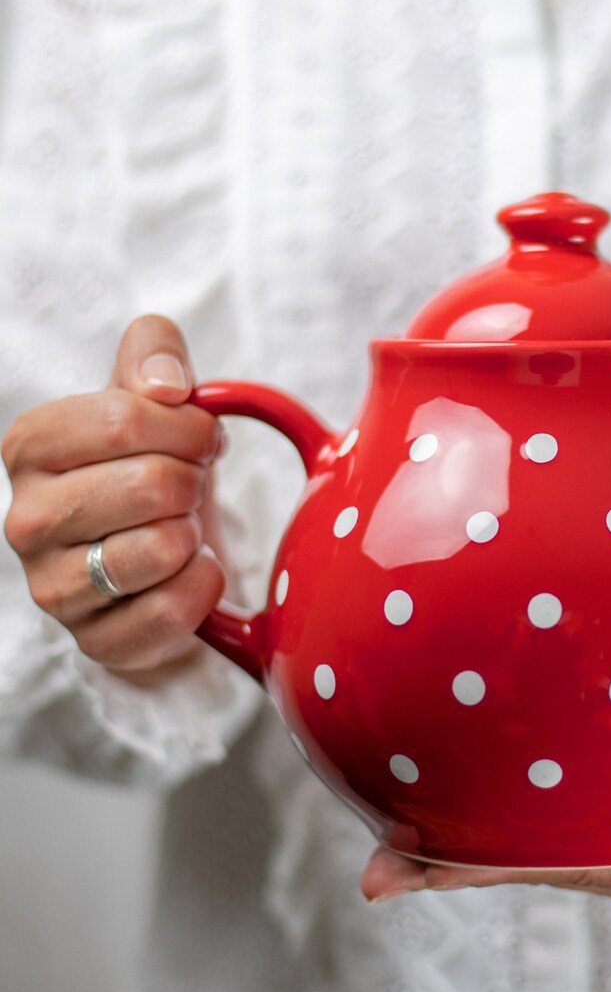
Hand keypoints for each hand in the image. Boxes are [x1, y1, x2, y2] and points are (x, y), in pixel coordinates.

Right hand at [2, 316, 226, 671]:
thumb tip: (166, 383)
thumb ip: (155, 352)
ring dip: (195, 534)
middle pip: (151, 484)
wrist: (165, 547)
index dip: (188, 427)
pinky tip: (190, 572)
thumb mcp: (156, 394)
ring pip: (160, 549)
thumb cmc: (154, 463)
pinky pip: (171, 611)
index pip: (122, 419)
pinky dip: (202, 586)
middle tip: (190, 488)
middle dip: (194, 482)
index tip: (202, 438)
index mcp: (31, 445)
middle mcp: (27, 518)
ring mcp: (53, 587)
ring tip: (182, 528)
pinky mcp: (94, 639)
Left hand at [361, 737, 610, 909]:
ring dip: (471, 830)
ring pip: (538, 832)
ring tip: (396, 819)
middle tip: (376, 865)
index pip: (560, 870)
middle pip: (529, 861)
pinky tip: (481, 761)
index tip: (412, 876)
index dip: (485, 872)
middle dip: (452, 864)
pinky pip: (567, 798)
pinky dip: (517, 792)